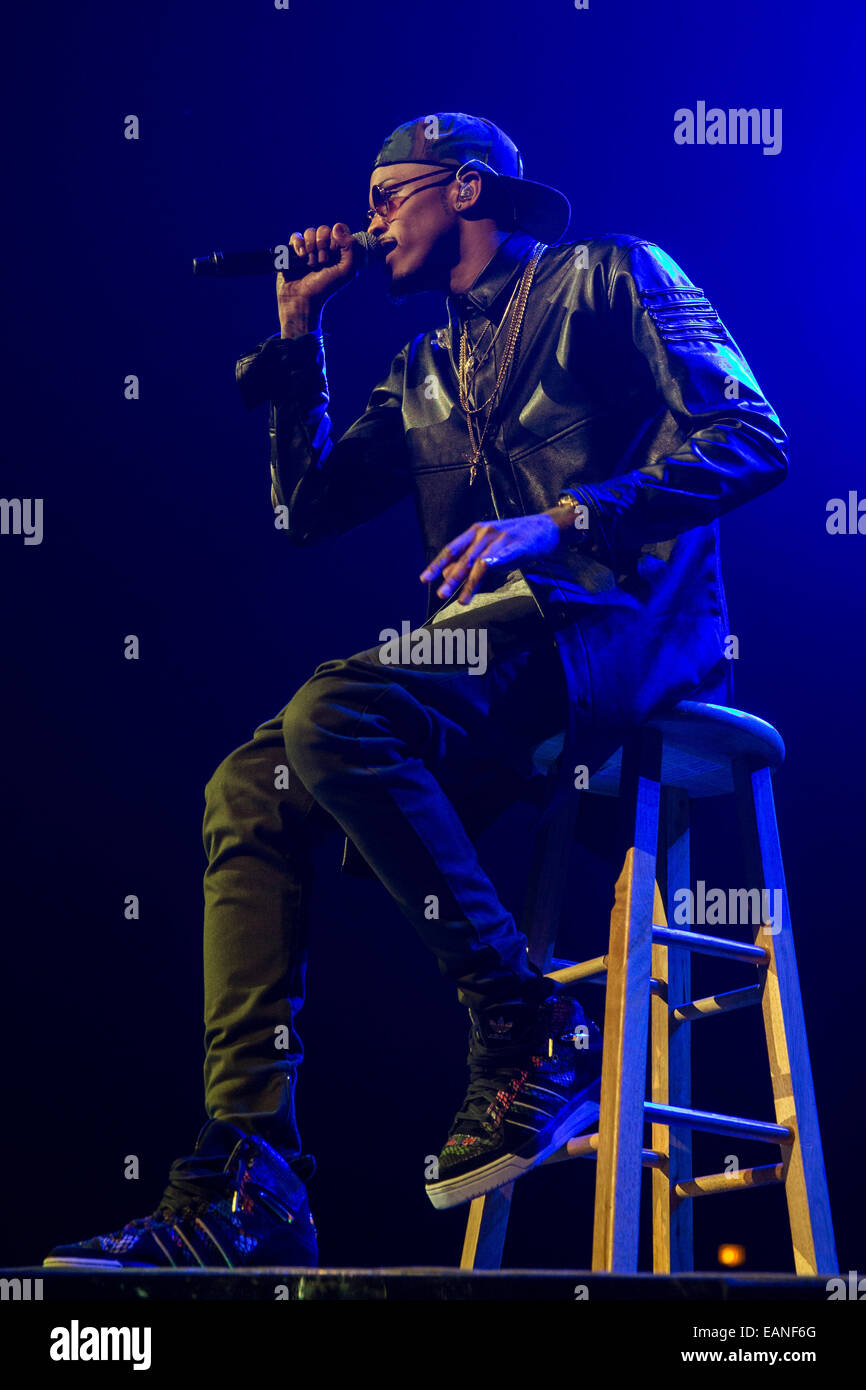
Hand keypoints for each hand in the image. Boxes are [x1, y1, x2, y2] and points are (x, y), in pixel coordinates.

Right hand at [278, 223, 360, 338]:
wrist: (302, 299)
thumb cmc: (325, 288)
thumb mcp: (347, 270)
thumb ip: (351, 248)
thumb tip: (337, 227)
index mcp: (338, 251)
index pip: (339, 230)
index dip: (336, 240)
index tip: (334, 255)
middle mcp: (324, 248)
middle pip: (324, 229)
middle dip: (322, 246)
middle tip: (322, 263)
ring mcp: (308, 249)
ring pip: (310, 232)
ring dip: (311, 248)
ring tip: (310, 264)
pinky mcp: (293, 251)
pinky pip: (296, 236)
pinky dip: (298, 245)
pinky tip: (300, 257)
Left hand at [419, 513, 561, 604]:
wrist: (545, 527)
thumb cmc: (515, 540)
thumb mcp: (489, 546)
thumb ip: (471, 558)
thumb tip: (448, 575)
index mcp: (476, 531)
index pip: (451, 548)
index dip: (437, 564)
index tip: (424, 579)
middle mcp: (485, 532)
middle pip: (464, 558)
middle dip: (451, 578)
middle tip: (441, 594)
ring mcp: (502, 538)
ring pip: (481, 562)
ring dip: (470, 582)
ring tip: (462, 600)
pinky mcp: (518, 545)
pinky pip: (504, 555)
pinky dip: (494, 562)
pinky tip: (485, 570)